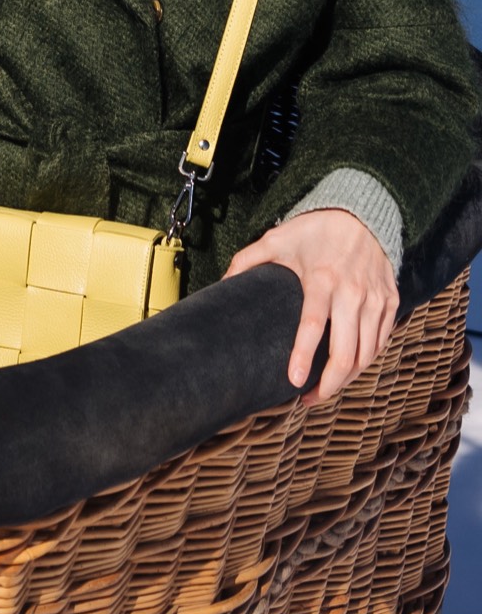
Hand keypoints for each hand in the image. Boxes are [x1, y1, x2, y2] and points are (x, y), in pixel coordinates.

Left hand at [225, 208, 398, 402]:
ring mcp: (376, 300)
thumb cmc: (314, 230)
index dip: (302, 356)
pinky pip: (381, 343)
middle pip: (347, 353)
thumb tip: (222, 284)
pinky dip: (367, 361)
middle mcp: (352, 293)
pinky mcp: (392, 303)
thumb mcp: (276, 239)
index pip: (313, 326)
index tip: (293, 382)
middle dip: (330, 385)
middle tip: (309, 399)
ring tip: (325, 389)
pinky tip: (348, 368)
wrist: (361, 214)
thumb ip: (247, 260)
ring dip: (348, 379)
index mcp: (321, 279)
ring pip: (368, 355)